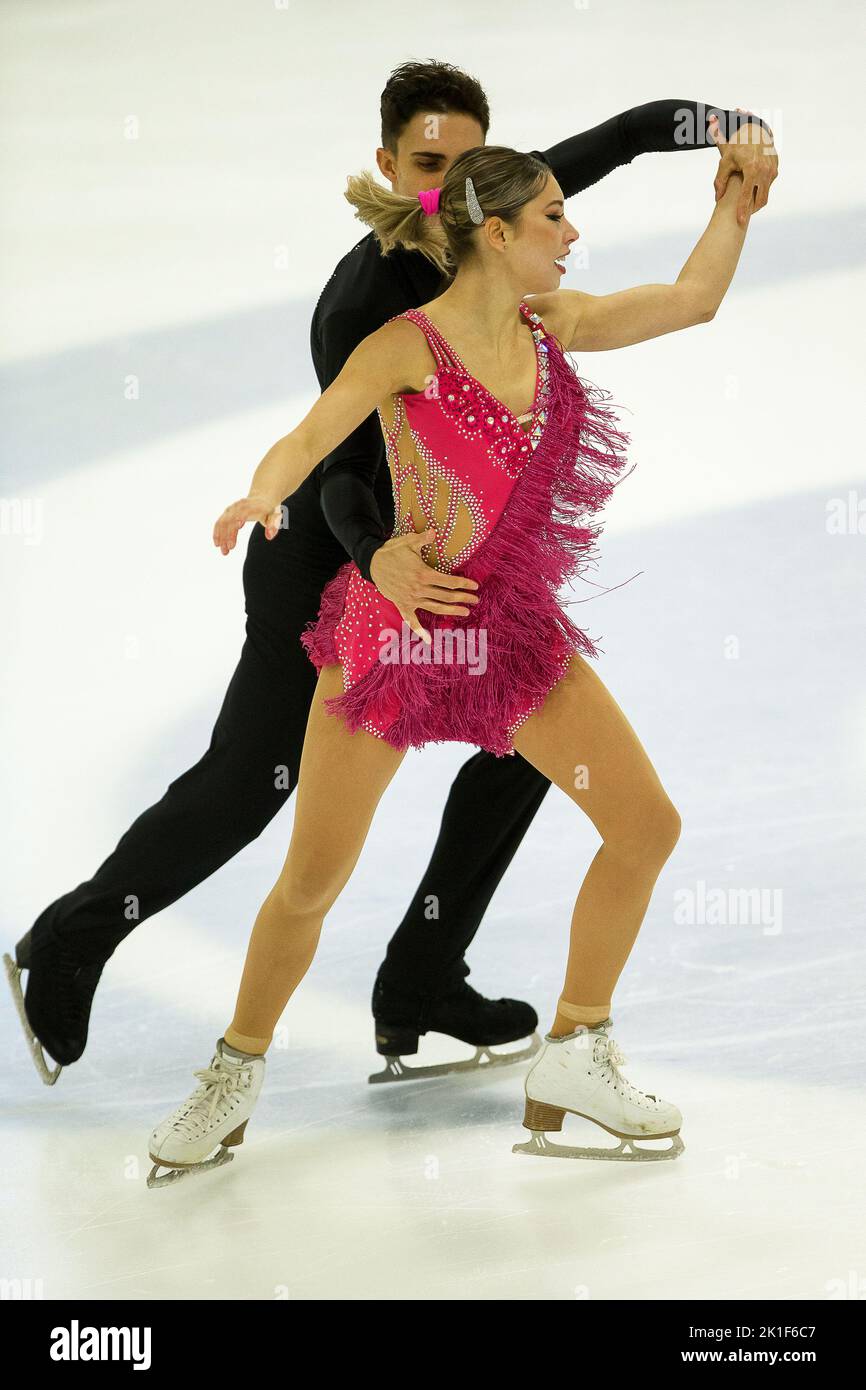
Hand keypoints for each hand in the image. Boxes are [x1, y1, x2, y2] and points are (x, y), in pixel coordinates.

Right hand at [213, 494, 282, 554]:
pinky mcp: (226, 513)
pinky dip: (217, 533)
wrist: (262, 498)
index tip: (236, 531)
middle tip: (228, 550)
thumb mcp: (275, 516)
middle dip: (228, 535)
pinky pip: (219, 523)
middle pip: (230, 520)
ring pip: (223, 522)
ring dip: (221, 537)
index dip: (238, 520)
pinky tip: (217, 544)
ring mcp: (231, 509)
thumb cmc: (269, 510)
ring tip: (224, 552)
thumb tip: (269, 537)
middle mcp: (238, 506)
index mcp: (251, 506)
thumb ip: (273, 525)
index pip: (242, 513)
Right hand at [369, 528, 480, 643]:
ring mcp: (411, 599)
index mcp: (423, 574)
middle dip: (463, 598)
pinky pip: (412, 621)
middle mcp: (419, 589)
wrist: (372, 563)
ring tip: (466, 611)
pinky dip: (419, 631)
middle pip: (446, 596)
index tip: (474, 586)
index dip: (464, 584)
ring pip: (436, 608)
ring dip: (452, 611)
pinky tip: (428, 640)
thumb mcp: (408, 542)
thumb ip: (423, 538)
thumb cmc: (392, 552)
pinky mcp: (402, 605)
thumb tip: (434, 531)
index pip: (449, 581)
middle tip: (475, 599)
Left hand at [710, 108, 777, 224]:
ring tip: (746, 208)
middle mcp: (765, 170)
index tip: (739, 221)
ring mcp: (772, 170)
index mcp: (752, 168)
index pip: (746, 195)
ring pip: (765, 194)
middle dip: (751, 210)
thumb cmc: (737, 146)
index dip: (742, 209)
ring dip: (756, 203)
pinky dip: (760, 192)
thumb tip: (717, 198)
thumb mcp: (725, 161)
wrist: (755, 132)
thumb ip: (720, 180)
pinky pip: (768, 186)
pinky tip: (751, 195)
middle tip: (743, 217)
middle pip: (760, 199)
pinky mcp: (775, 169)